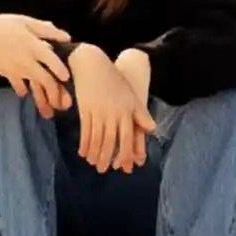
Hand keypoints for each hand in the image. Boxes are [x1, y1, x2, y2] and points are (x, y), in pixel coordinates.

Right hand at [0, 14, 72, 118]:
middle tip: (64, 104)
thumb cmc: (0, 26)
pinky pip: (18, 86)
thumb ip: (46, 29)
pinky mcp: (7, 73)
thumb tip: (66, 37)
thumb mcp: (24, 21)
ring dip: (42, 101)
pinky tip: (25, 94)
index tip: (67, 79)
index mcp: (33, 45)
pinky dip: (23, 90)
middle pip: (45, 80)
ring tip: (48, 113)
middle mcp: (27, 60)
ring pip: (34, 87)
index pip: (52, 60)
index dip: (61, 71)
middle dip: (55, 94)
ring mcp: (17, 69)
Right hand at [69, 45, 155, 172]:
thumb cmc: (114, 81)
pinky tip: (82, 152)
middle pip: (110, 141)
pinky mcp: (85, 110)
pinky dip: (84, 144)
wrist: (93, 65)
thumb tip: (152, 129)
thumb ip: (141, 114)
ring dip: (94, 154)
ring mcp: (99, 112)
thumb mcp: (131, 96)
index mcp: (126, 112)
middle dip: (106, 158)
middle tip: (102, 170)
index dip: (123, 154)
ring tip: (91, 163)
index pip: (127, 138)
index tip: (121, 166)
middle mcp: (113, 114)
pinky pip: (85, 132)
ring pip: (97, 139)